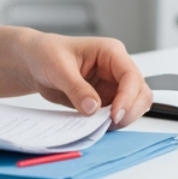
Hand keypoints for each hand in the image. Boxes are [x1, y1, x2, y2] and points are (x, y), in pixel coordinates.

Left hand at [18, 33, 153, 127]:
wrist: (36, 62)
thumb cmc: (48, 54)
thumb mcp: (59, 69)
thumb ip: (77, 88)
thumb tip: (93, 108)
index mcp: (111, 52)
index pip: (131, 76)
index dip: (127, 97)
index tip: (114, 115)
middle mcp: (117, 69)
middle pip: (140, 92)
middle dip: (130, 110)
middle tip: (110, 124)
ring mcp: (113, 85)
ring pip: (134, 105)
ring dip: (123, 118)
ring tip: (102, 125)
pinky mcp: (106, 99)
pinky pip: (118, 114)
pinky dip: (112, 123)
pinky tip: (98, 126)